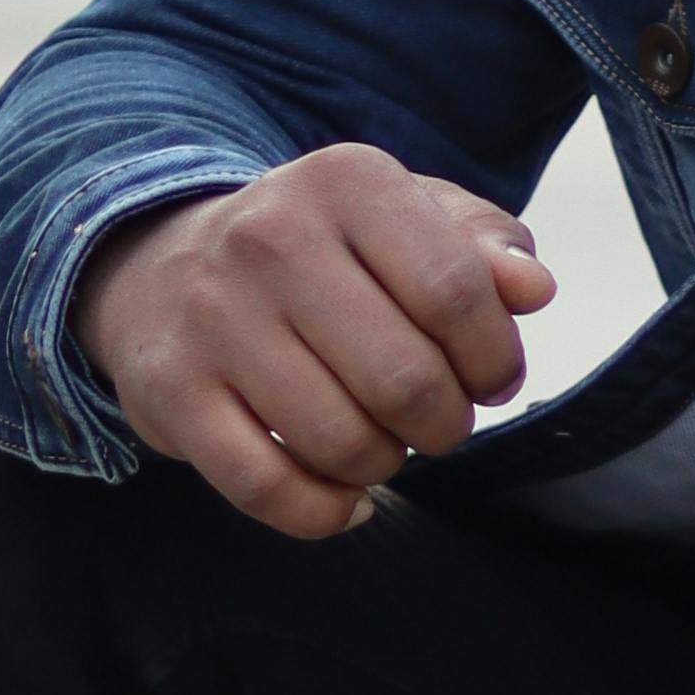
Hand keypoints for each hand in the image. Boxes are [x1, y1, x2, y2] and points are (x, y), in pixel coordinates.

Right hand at [78, 144, 552, 539]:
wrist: (159, 268)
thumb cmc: (321, 252)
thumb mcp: (406, 221)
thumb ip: (484, 248)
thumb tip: (534, 289)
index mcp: (345, 182)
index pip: (456, 292)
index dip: (492, 357)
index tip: (489, 377)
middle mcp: (270, 238)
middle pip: (405, 379)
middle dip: (444, 423)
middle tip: (435, 419)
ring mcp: (212, 317)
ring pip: (341, 443)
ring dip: (384, 464)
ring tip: (381, 441)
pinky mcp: (170, 393)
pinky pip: (268, 489)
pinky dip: (324, 512)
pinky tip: (345, 498)